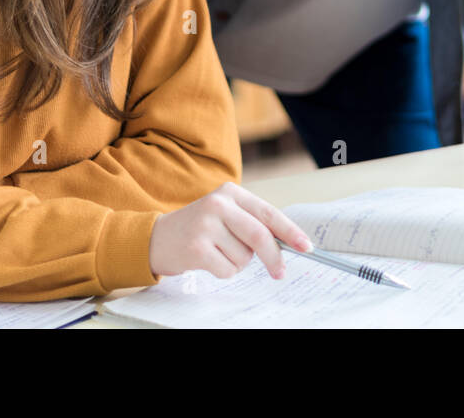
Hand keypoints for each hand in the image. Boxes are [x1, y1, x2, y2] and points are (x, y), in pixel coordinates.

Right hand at [148, 182, 312, 280]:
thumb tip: (288, 243)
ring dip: (236, 263)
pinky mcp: (196, 247)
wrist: (157, 238)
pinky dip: (223, 271)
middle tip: (280, 272)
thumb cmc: (199, 228)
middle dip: (273, 257)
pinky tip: (207, 261)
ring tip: (217, 252)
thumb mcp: (225, 214)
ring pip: (244, 257)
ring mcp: (206, 225)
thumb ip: (252, 222)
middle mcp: (218, 204)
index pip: (268, 212)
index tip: (306, 246)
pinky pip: (228, 270)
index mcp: (230, 192)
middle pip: (259, 235)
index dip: (289, 231)